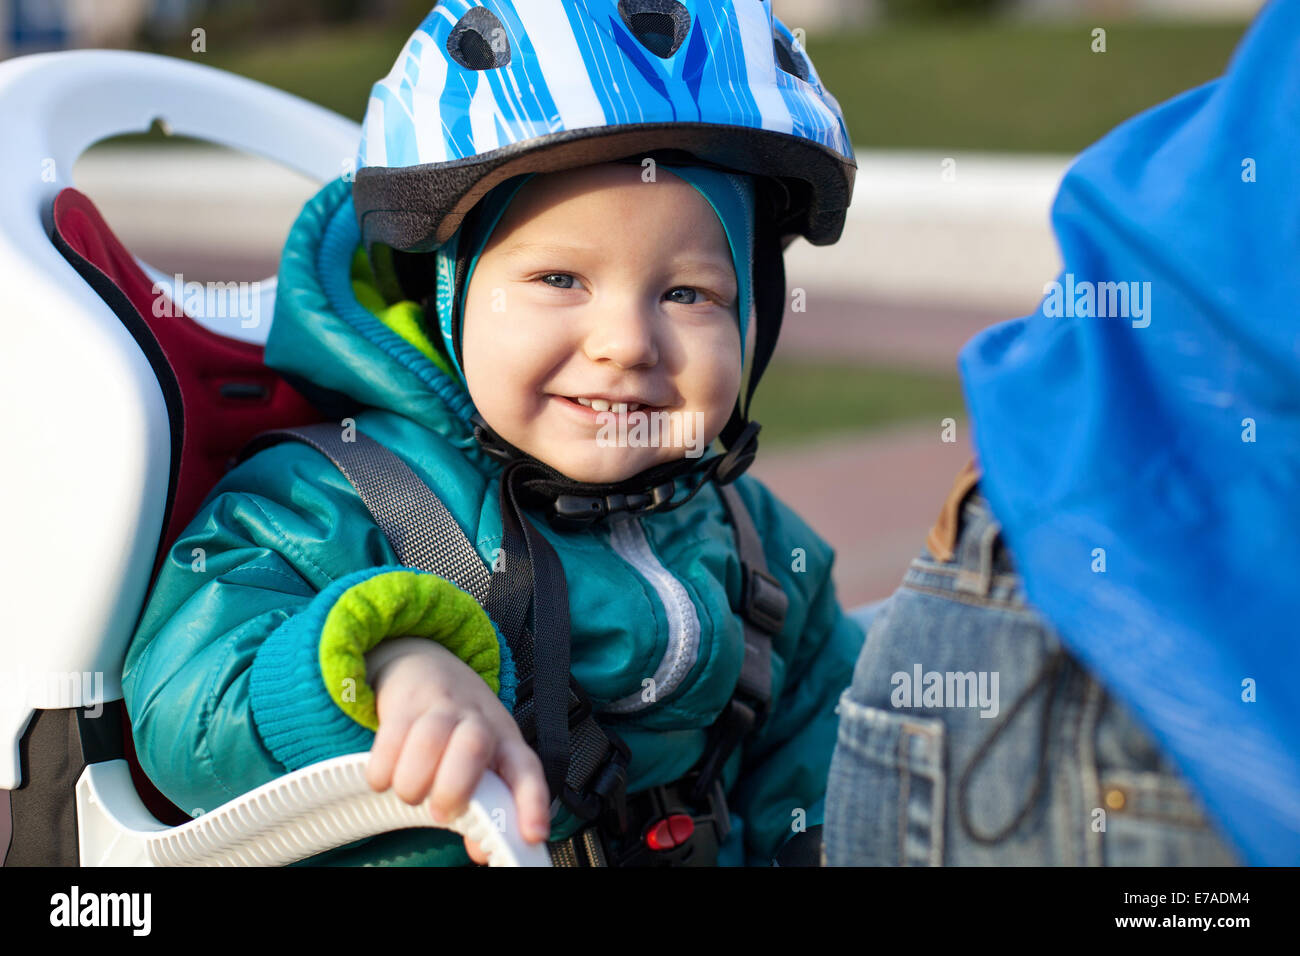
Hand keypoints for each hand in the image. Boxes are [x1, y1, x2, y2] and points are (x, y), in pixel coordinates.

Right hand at [364, 638, 550, 862]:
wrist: (425, 665)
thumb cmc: (460, 727)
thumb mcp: (484, 759)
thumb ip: (485, 805)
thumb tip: (481, 851)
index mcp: (505, 741)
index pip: (527, 770)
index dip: (532, 802)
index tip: (533, 835)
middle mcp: (478, 721)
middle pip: (474, 745)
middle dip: (454, 786)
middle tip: (441, 811)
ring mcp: (442, 708)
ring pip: (430, 738)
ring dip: (415, 779)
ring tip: (410, 795)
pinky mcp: (404, 704)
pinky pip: (391, 736)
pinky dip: (383, 768)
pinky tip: (384, 779)